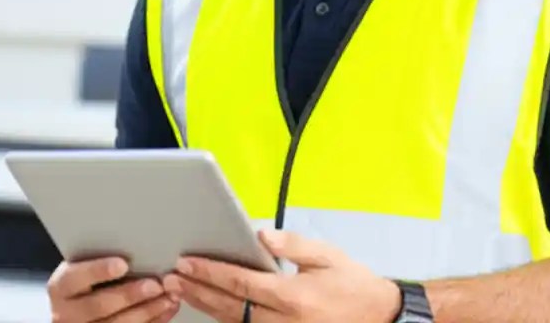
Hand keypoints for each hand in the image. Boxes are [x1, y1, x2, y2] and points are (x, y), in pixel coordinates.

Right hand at [47, 256, 179, 322]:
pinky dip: (154, 320)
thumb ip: (99, 257)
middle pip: (98, 306)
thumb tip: (136, 241)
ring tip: (169, 296)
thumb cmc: (87, 278)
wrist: (76, 308)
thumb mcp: (84, 266)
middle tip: (155, 284)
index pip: (75, 278)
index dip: (98, 271)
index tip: (123, 264)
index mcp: (60, 287)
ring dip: (147, 311)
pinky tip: (168, 307)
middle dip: (130, 295)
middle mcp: (66, 313)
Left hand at [162, 229, 402, 322]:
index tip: (187, 263)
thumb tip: (262, 234)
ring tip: (180, 292)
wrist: (379, 319)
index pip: (240, 282)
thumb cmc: (355, 287)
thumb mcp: (329, 257)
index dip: (210, 272)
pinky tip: (210, 309)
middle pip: (228, 307)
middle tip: (170, 279)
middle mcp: (282, 321)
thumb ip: (294, 246)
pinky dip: (225, 320)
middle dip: (197, 291)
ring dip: (204, 307)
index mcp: (292, 296)